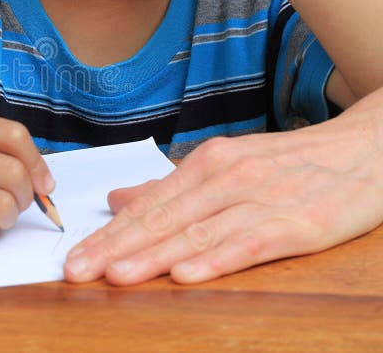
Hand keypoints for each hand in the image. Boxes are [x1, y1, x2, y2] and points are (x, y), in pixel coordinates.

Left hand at [63, 86, 382, 285]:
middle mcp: (227, 178)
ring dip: (153, 257)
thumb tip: (117, 200)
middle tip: (75, 271)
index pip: (147, 206)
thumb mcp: (226, 165)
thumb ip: (170, 186)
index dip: (109, 234)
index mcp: (206, 164)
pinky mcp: (297, 224)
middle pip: (162, 220)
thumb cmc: (290, 163)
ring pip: (197, 233)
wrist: (366, 150)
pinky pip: (249, 244)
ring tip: (114, 276)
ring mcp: (261, 199)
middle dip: (115, 248)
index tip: (74, 256)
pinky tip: (185, 275)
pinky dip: (216, 260)